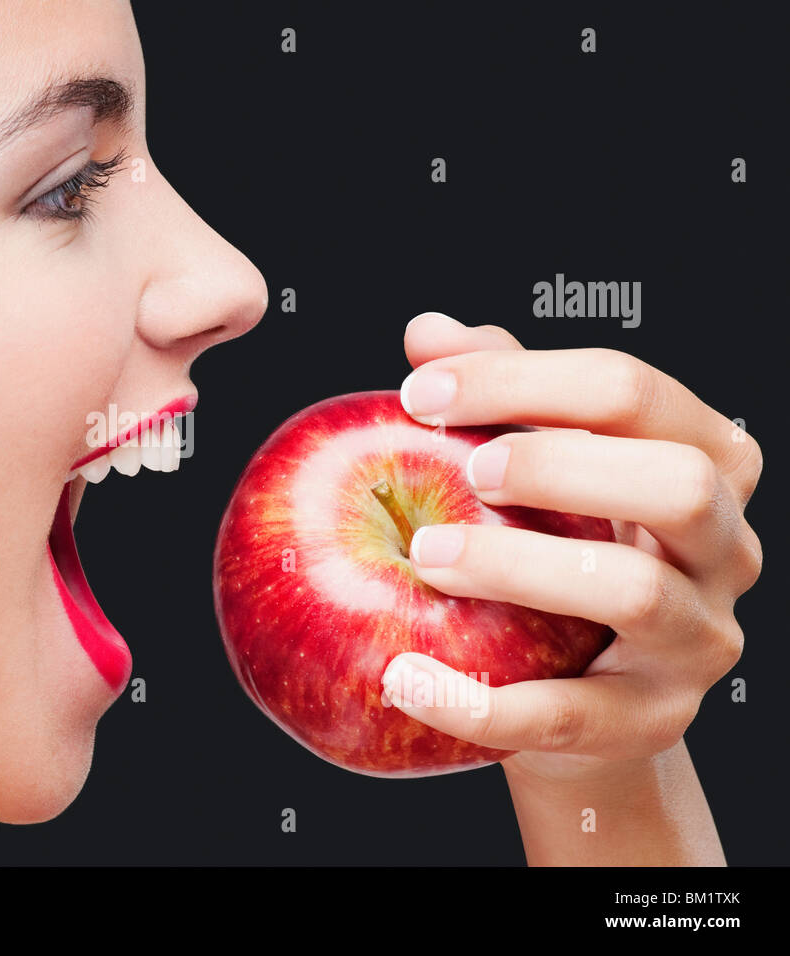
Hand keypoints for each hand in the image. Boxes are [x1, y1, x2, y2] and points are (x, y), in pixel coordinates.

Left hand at [380, 313, 761, 783]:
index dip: (524, 380)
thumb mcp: (543, 466)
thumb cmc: (567, 550)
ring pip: (636, 593)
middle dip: (560, 464)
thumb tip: (427, 331)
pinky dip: (479, 700)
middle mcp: (724, 546)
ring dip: (520, 566)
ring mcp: (698, 638)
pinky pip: (567, 713)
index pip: (633, 393)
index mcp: (704, 460)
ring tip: (426, 554)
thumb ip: (500, 397)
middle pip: (680, 483)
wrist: (589, 690)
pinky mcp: (651, 720)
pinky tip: (404, 677)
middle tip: (464, 470)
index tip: (418, 390)